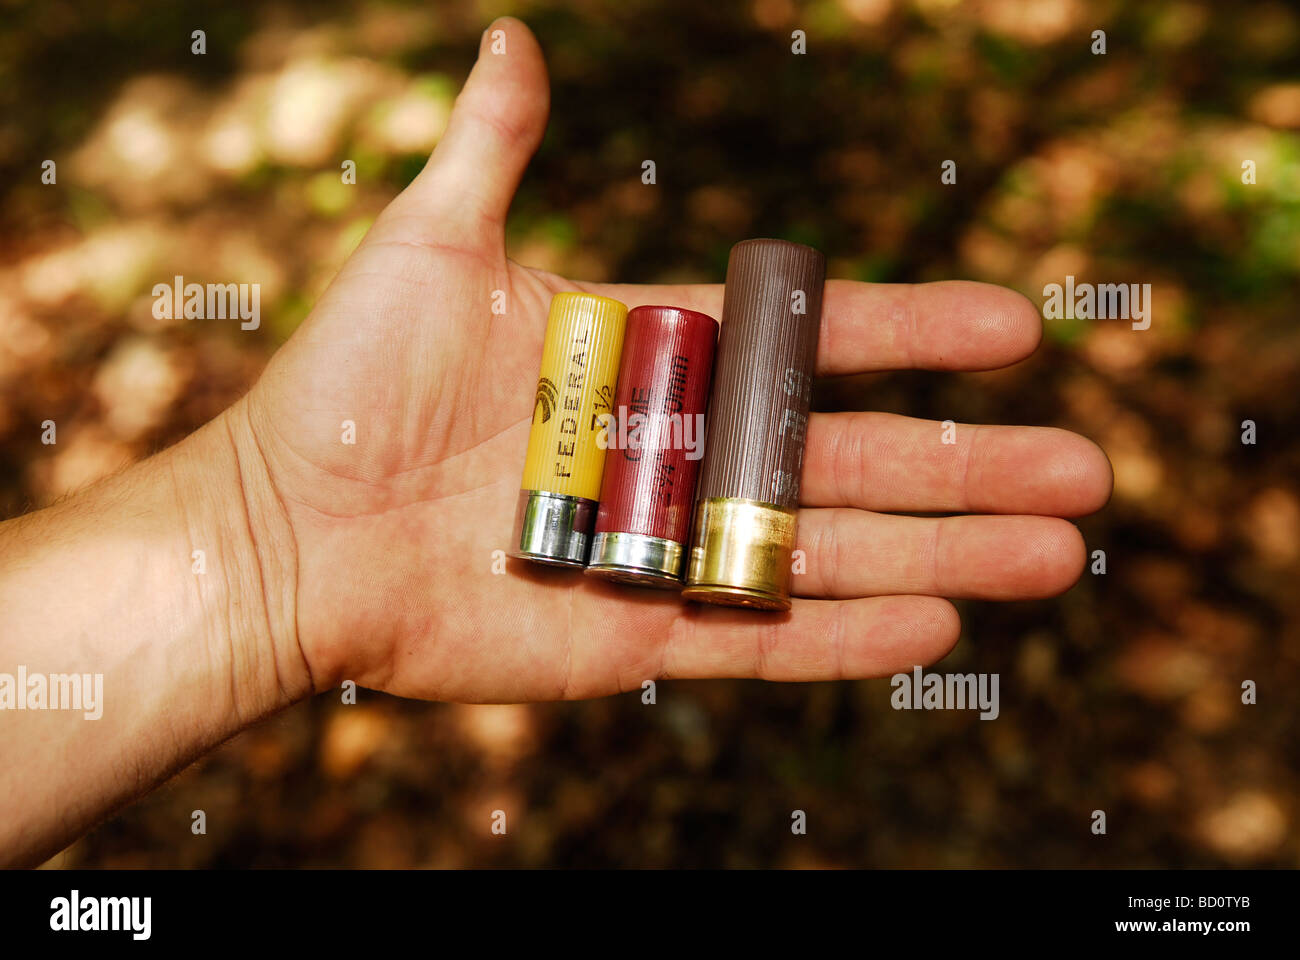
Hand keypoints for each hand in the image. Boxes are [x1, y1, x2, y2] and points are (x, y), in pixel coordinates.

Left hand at [236, 16, 1112, 703]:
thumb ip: (492, 151)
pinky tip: (938, 629)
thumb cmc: (345, 387)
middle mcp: (676, 453)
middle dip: (969, 464)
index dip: (912, 333)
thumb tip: (512, 36)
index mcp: (650, 358)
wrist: (285, 533)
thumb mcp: (427, 246)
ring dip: (945, 554)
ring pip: (830, 554)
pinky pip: (760, 641)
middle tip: (1082, 467)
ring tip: (1053, 553)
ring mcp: (665, 549)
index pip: (809, 344)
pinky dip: (848, 638)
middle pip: (849, 458)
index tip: (1011, 329)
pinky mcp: (636, 636)